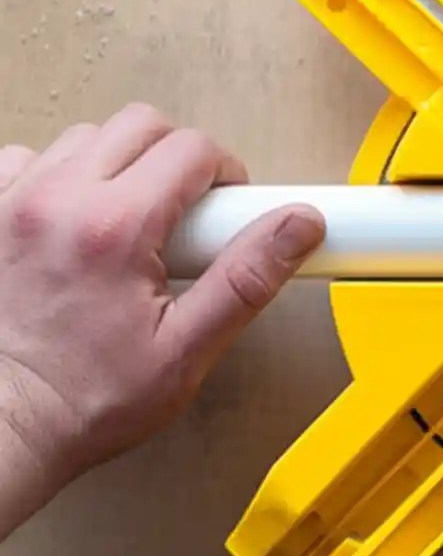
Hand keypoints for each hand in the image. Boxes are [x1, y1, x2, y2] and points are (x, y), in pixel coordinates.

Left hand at [0, 103, 324, 537]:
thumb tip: (299, 226)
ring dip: (118, 164)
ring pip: (85, 137)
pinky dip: (56, 177)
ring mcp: (11, 203)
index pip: (192, 149)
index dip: (225, 172)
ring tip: (129, 222)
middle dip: (176, 156)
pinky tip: (71, 222)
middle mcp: (57, 201)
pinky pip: (24, 159)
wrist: (2, 430)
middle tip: (186, 211)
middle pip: (139, 125)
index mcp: (115, 228)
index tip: (225, 207)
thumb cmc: (85, 402)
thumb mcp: (188, 350)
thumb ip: (248, 279)